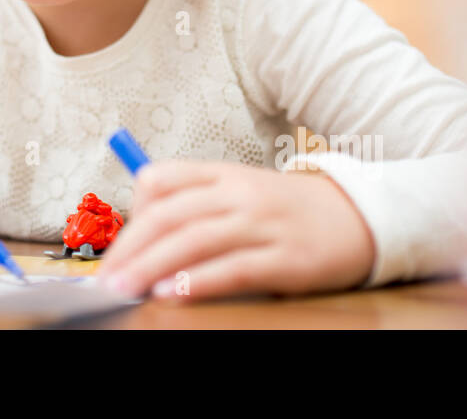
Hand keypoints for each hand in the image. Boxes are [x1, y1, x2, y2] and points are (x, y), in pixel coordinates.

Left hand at [94, 160, 375, 300]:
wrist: (360, 216)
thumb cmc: (287, 210)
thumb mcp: (241, 191)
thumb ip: (196, 202)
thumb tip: (142, 231)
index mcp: (224, 173)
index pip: (162, 178)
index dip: (130, 211)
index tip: (116, 246)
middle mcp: (240, 193)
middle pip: (170, 214)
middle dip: (131, 247)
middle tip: (106, 279)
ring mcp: (263, 225)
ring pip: (195, 240)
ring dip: (152, 265)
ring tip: (125, 288)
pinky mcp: (286, 259)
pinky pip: (234, 268)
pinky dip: (199, 281)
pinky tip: (172, 293)